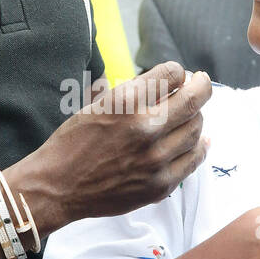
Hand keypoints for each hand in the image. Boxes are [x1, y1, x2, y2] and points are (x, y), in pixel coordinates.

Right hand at [39, 61, 212, 227]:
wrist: (57, 187)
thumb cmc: (72, 143)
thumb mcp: (97, 105)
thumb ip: (132, 93)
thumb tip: (167, 82)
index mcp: (125, 102)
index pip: (173, 74)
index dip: (180, 72)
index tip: (181, 75)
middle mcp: (144, 128)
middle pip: (193, 100)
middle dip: (202, 87)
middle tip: (202, 84)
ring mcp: (154, 159)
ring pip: (196, 129)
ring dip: (196, 117)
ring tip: (191, 115)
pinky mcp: (159, 184)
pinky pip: (193, 160)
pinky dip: (200, 146)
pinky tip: (200, 140)